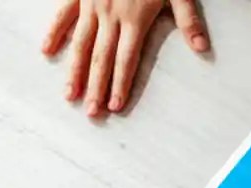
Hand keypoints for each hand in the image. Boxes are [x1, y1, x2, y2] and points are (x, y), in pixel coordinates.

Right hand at [43, 0, 208, 116]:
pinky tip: (47, 52)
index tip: (114, 106)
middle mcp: (110, 14)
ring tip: (70, 95)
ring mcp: (91, 4)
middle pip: (101, 58)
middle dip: (96, 87)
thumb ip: (188, 20)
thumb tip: (203, 49)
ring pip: (80, 43)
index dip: (120, 84)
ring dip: (74, 70)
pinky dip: (54, 32)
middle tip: (91, 114)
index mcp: (135, 18)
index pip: (126, 59)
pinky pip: (63, 14)